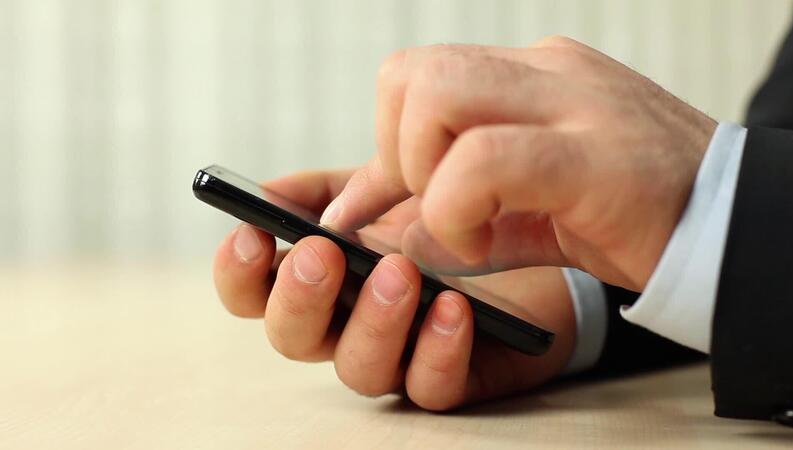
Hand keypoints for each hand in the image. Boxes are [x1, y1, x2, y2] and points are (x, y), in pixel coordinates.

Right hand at [212, 169, 575, 409]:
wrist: (521, 237)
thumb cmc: (437, 219)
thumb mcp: (381, 187)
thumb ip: (327, 189)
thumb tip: (267, 191)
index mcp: (319, 280)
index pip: (254, 292)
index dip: (239, 272)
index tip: (252, 234)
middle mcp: (346, 324)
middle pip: (292, 337)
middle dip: (299, 298)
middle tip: (323, 254)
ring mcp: (396, 354)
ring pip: (357, 369)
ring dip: (372, 321)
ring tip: (400, 272)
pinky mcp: (449, 376)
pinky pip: (430, 387)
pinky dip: (437, 350)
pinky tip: (453, 308)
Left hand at [320, 37, 716, 290]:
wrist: (732, 226)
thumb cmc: (627, 214)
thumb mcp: (529, 208)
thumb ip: (458, 213)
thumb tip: (388, 234)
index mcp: (532, 75)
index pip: (419, 78)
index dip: (381, 149)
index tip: (365, 207)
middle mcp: (547, 72)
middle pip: (414, 73)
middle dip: (396, 155)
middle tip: (433, 209)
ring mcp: (573, 104)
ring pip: (437, 96)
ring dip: (425, 177)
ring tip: (466, 227)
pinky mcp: (593, 156)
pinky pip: (484, 160)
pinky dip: (458, 211)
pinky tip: (484, 246)